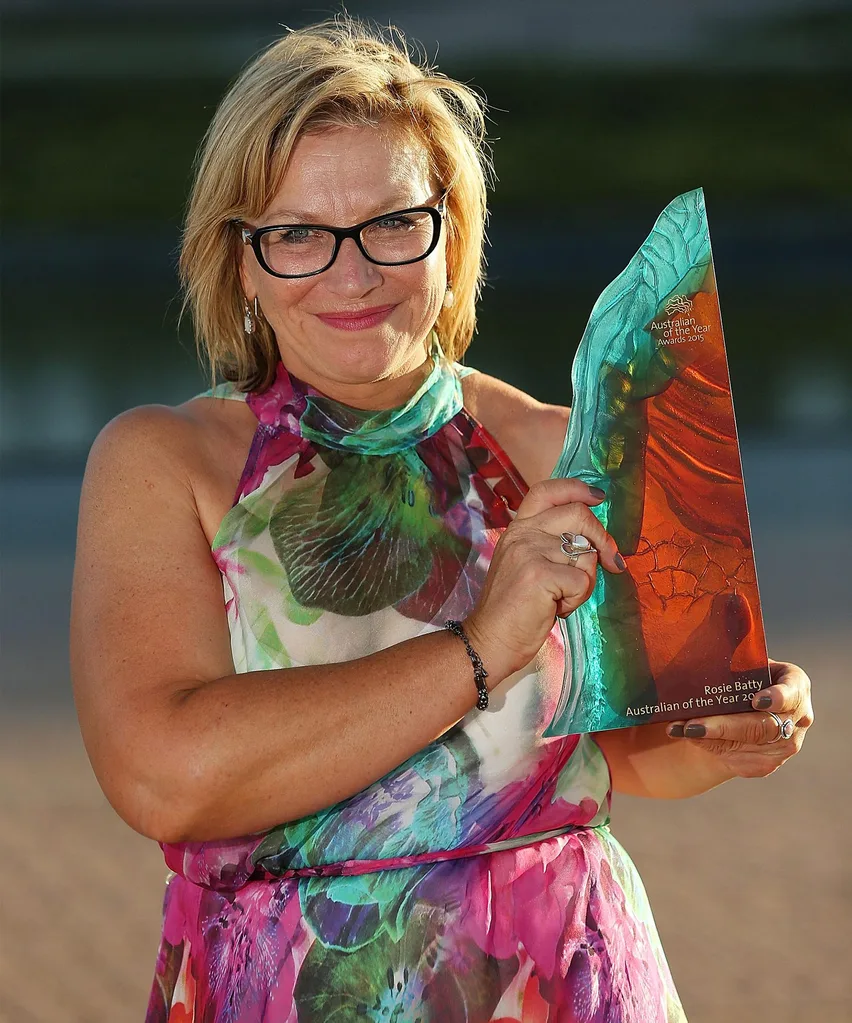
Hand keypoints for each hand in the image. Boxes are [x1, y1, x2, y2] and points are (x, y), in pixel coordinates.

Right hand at [465, 478, 625, 681]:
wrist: (491, 639)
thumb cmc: (514, 607)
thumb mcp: (525, 563)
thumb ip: (549, 544)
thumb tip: (592, 539)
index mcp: (519, 528)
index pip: (547, 491)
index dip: (577, 489)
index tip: (599, 498)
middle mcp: (523, 533)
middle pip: (578, 515)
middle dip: (603, 539)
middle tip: (613, 562)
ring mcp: (529, 551)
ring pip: (587, 554)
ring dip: (584, 582)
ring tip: (560, 597)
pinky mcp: (540, 574)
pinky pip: (582, 580)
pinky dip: (576, 600)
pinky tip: (556, 608)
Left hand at [666, 658, 813, 778]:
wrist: (739, 709)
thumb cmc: (739, 676)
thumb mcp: (741, 663)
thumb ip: (731, 658)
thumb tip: (698, 649)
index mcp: (795, 685)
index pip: (793, 692)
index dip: (778, 697)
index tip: (756, 700)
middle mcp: (797, 717)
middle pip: (763, 726)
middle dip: (725, 725)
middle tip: (693, 724)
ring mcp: (785, 744)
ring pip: (747, 745)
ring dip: (711, 738)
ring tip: (681, 729)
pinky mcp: (767, 763)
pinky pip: (738, 758)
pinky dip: (710, 746)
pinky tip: (688, 736)